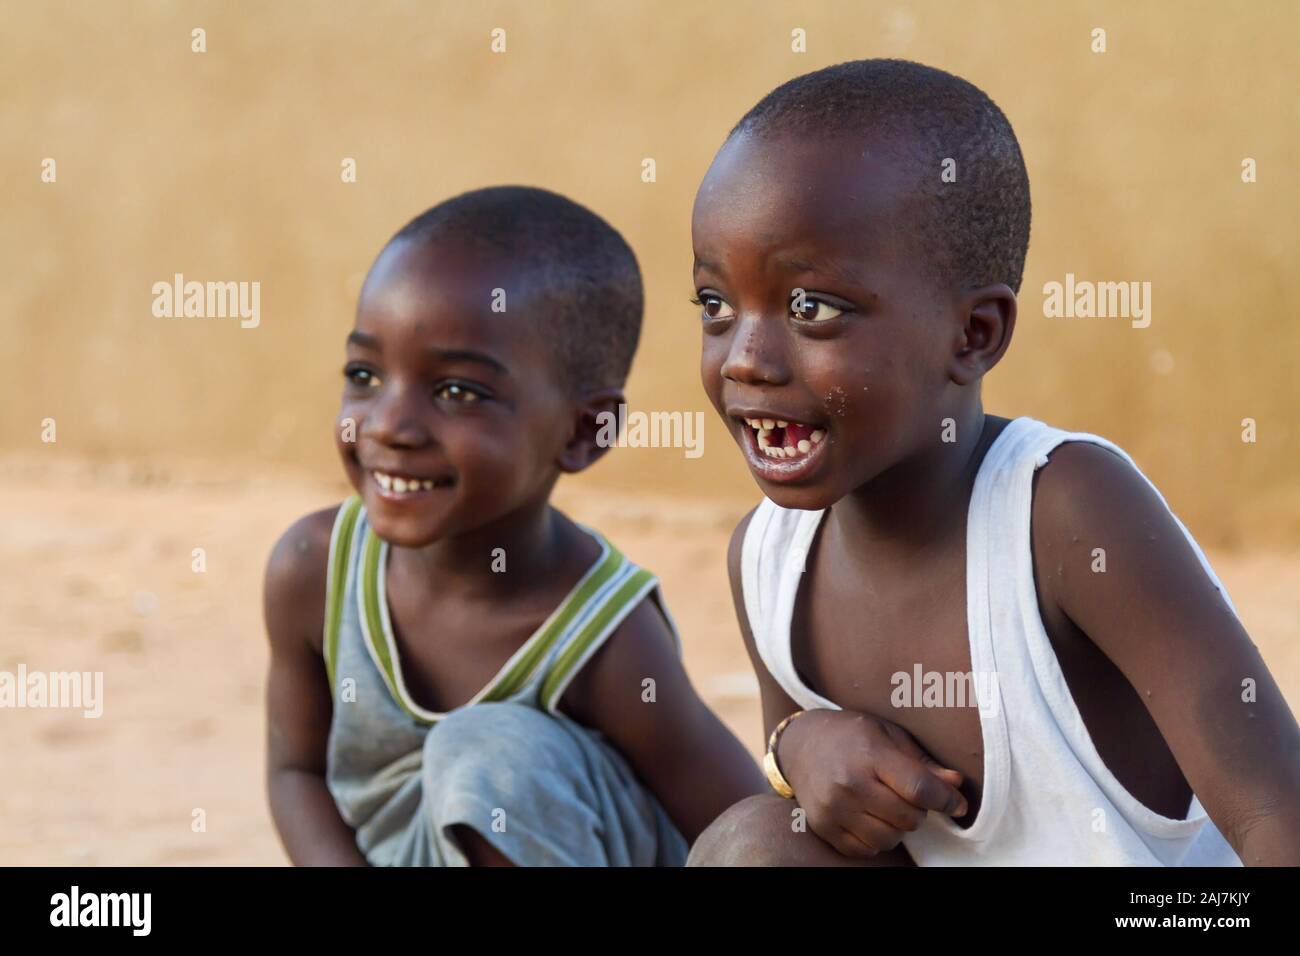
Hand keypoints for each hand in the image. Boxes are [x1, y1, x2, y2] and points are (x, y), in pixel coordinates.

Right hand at [776, 709, 968, 857]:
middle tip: (910, 796)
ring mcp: (833, 809)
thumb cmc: (852, 735)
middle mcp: (849, 784)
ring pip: (888, 839)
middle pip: (908, 818)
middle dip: (919, 811)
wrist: (801, 744)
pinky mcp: (823, 827)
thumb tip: (956, 784)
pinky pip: (865, 850)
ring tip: (889, 806)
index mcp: (869, 755)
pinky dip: (876, 838)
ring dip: (898, 827)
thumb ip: (922, 762)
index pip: (918, 788)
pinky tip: (871, 817)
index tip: (958, 804)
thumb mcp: (889, 734)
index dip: (946, 800)